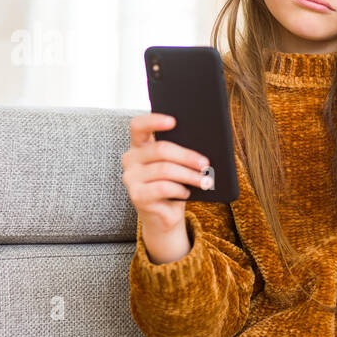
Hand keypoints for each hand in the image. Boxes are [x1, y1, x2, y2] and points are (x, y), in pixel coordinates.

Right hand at [121, 113, 212, 233]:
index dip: (154, 121)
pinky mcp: (137, 195)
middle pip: (160, 150)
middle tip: (205, 164)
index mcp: (139, 146)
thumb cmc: (173, 186)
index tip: (174, 121)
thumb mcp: (177, 166)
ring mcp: (131, 177)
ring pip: (165, 170)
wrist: (164, 215)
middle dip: (187, 156)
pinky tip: (187, 192)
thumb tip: (202, 147)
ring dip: (189, 175)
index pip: (139, 126)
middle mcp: (130, 159)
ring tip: (205, 181)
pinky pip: (163, 188)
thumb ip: (180, 153)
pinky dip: (179, 189)